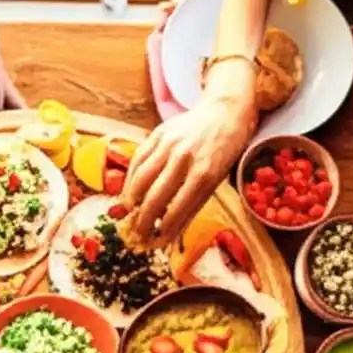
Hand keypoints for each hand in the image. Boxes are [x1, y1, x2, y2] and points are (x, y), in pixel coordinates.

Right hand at [122, 94, 256, 248]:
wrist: (225, 110)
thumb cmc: (225, 149)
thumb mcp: (218, 179)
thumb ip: (194, 203)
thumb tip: (171, 231)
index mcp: (204, 173)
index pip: (179, 208)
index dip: (165, 228)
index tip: (156, 243)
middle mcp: (184, 158)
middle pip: (156, 195)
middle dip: (143, 219)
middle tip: (137, 235)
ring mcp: (169, 144)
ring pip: (141, 177)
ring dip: (131, 200)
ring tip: (127, 215)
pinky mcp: (158, 133)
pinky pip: (138, 159)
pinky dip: (130, 178)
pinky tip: (128, 191)